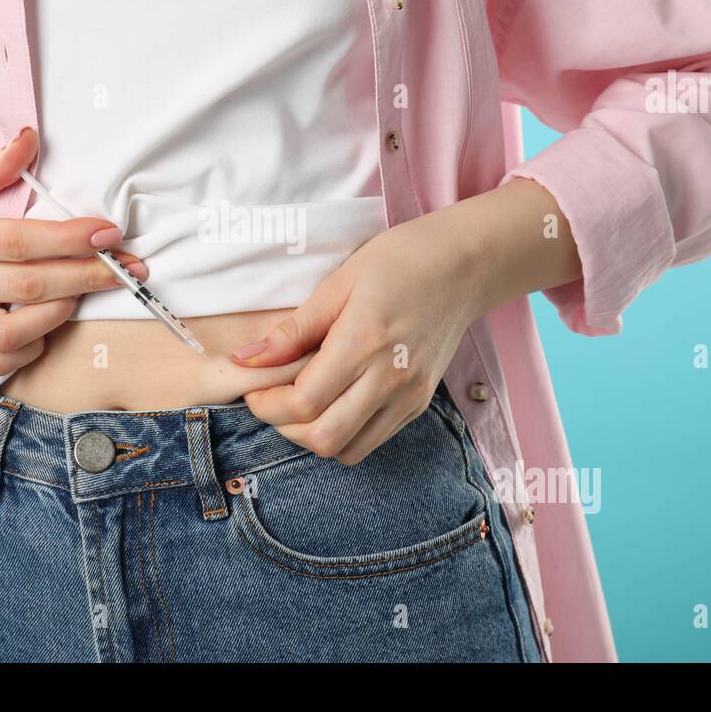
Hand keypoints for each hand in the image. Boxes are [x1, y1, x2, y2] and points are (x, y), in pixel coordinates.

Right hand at [0, 127, 147, 374]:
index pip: (18, 242)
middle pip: (27, 288)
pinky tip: (46, 322)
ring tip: (83, 290)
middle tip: (127, 267)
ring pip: (12, 336)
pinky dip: (29, 347)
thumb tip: (31, 137)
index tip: (109, 233)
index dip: (69, 239)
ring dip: (59, 314)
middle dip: (85, 277)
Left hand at [230, 179, 580, 464]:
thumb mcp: (338, 283)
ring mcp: (409, 396)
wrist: (465, 266)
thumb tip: (246, 359)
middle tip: (272, 400)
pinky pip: (372, 440)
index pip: (303, 403)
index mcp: (364, 342)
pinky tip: (333, 402)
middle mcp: (390, 379)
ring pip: (348, 450)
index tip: (253, 389)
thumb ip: (293, 329)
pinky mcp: (420, 404)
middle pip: (323, 438)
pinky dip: (343, 433)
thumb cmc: (399, 262)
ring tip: (301, 403)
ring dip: (314, 435)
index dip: (266, 405)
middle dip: (284, 427)